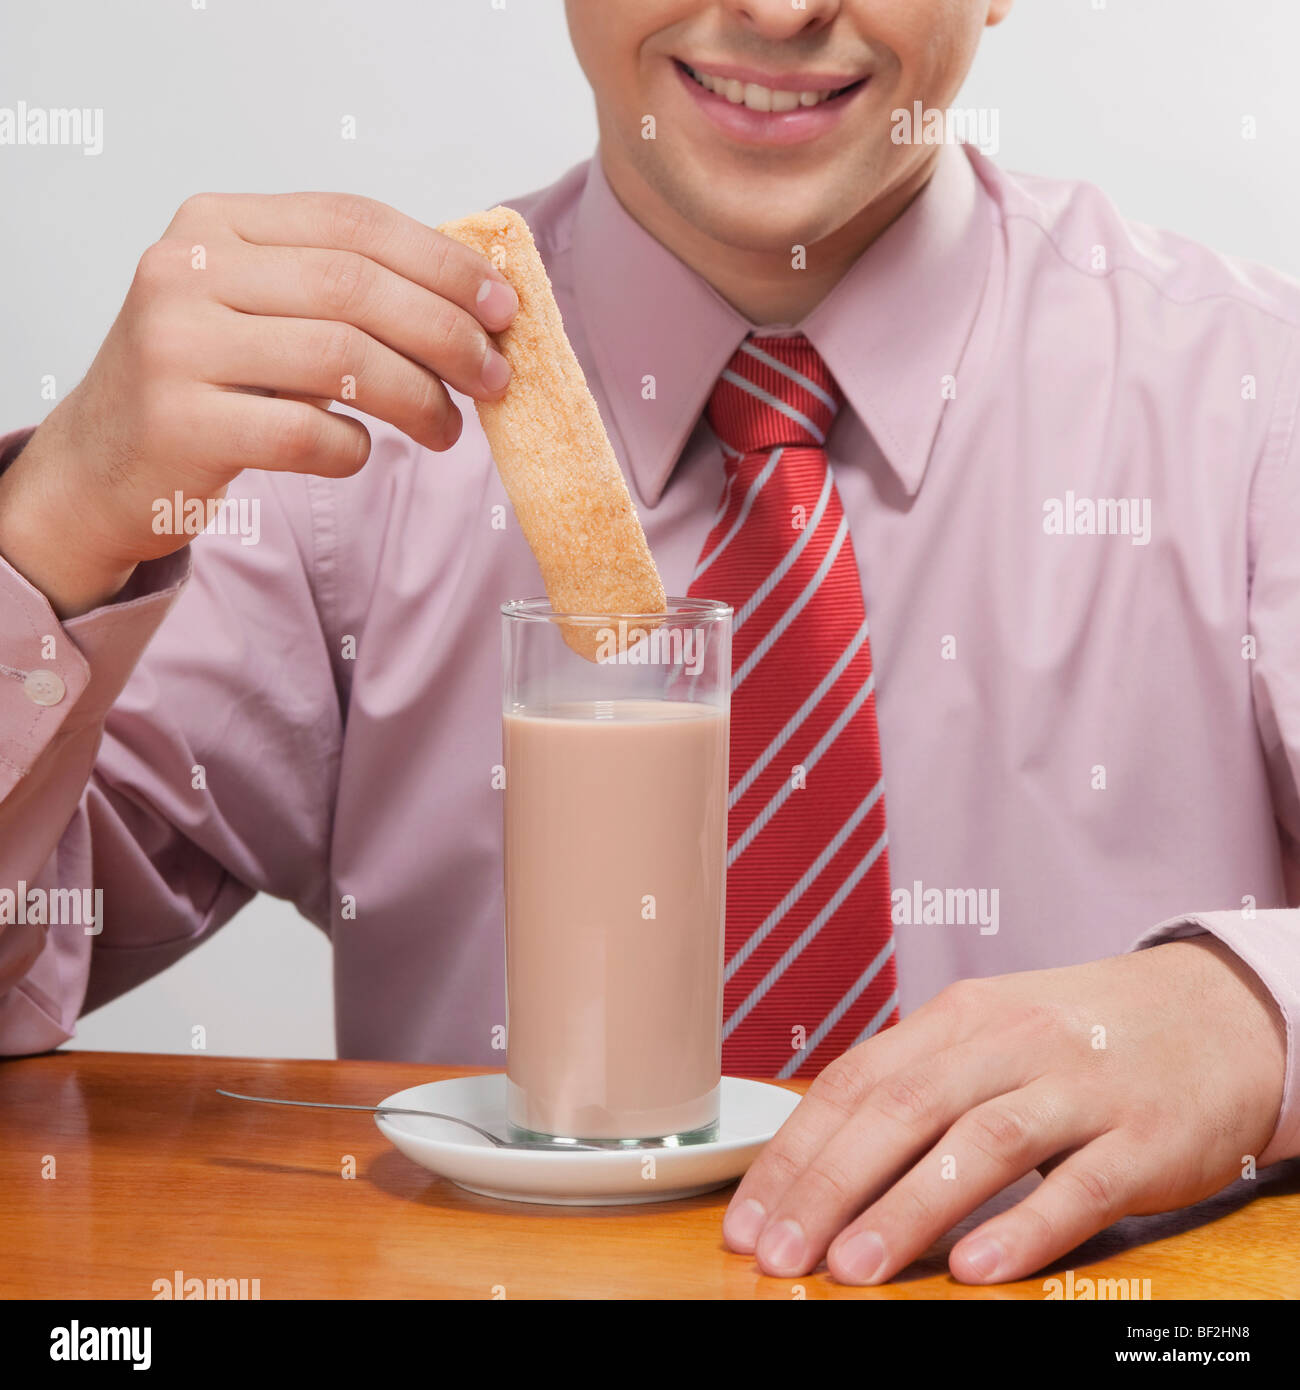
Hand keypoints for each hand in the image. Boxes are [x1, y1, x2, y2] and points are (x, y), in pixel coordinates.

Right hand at [0, 192, 518, 616]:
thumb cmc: (209, 387)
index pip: (354, 222)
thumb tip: (476, 304)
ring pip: (340, 357)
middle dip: (446, 334)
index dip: (443, 263)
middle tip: (494, 379)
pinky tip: (359, 454)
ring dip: (419, 398)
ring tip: (448, 431)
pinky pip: (307, 434)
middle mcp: (187, 269)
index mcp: (217, 224)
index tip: (504, 308)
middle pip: (355, 288)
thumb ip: (343, 292)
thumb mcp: (263, 314)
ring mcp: (176, 344)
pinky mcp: (179, 423)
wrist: (102, 466)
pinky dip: (355, 449)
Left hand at [723, 935, 1285, 1283]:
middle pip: (902, 1111)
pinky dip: (1025, 1229)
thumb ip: (917, 1081)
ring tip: (851, 1268)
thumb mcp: (989, 1032)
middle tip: (779, 1254)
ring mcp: (1080, 1087)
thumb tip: (822, 1156)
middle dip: (829, 1187)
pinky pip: (1080, 1186)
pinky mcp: (1144, 1138)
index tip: (750, 1216)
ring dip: (908, 1210)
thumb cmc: (1077, 1034)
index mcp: (958, 1017)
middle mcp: (1011, 1043)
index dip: (796, 1153)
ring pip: (980, 1145)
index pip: (855, 1082)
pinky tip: (976, 1270)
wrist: (1214, 1012)